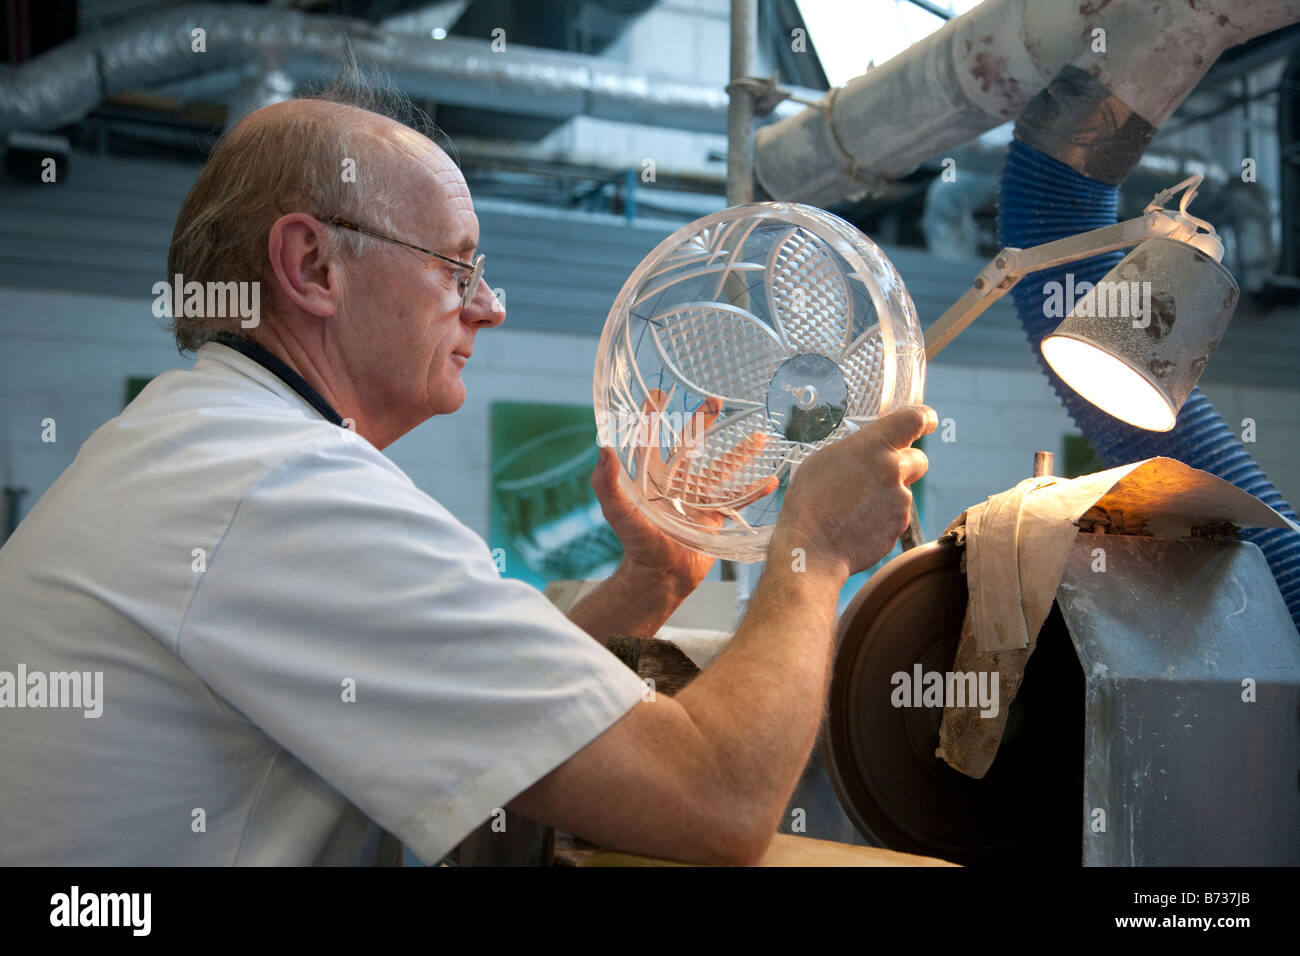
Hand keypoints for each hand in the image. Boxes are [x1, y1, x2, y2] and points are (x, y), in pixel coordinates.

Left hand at [591, 390, 777, 594]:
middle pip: (691, 444)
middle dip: (703, 422)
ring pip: (722, 468)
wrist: (661, 574)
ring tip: (759, 437)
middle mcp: (675, 482)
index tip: (658, 393)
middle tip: (715, 400)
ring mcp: (697, 498)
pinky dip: (753, 491)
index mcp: (650, 476)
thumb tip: (603, 448)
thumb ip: (607, 482)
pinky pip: (737, 500)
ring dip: (739, 453)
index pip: (651, 438)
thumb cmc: (636, 543)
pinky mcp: (714, 516)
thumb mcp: (618, 511)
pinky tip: (770, 480)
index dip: (652, 415)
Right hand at [774, 404, 935, 578]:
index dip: (924, 418)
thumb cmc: (809, 502)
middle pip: (919, 459)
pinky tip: (857, 524)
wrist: (811, 548)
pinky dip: (882, 518)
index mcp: (873, 446)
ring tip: (854, 507)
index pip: (912, 419)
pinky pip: (896, 516)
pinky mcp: (899, 526)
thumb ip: (855, 450)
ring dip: (888, 495)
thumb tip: (868, 453)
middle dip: (906, 465)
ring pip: (903, 491)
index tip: (928, 421)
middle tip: (882, 474)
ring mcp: (900, 500)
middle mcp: (893, 469)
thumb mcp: (823, 460)